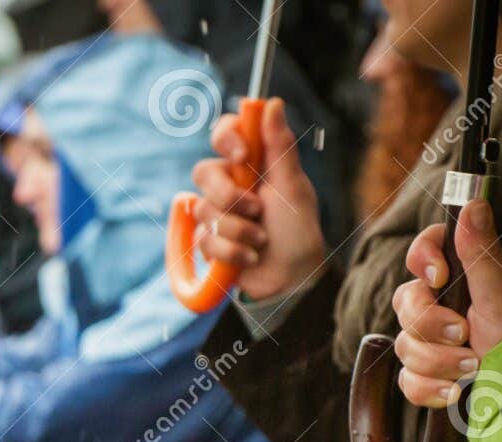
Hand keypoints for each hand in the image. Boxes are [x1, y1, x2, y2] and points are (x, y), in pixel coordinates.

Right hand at [190, 98, 325, 300]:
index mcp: (253, 163)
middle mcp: (231, 183)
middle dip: (229, 195)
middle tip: (255, 209)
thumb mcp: (293, 185)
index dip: (226, 139)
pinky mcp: (207, 240)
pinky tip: (248, 257)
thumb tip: (272, 103)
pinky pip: (203, 239)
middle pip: (204, 172)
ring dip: (237, 229)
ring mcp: (217, 213)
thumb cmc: (298, 230)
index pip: (225, 133)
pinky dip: (230, 251)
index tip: (243, 156)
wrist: (291, 278)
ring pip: (204, 210)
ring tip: (260, 240)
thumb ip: (280, 145)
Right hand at [393, 200, 501, 406]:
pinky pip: (406, 379)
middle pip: (404, 303)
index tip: (439, 277)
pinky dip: (429, 388)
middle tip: (462, 333)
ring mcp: (429, 339)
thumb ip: (482, 251)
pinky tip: (455, 390)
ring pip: (403, 345)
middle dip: (430, 325)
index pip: (423, 251)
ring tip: (472, 365)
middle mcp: (441, 303)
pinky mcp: (423, 373)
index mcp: (462, 276)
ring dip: (437, 361)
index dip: (422, 261)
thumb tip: (473, 204)